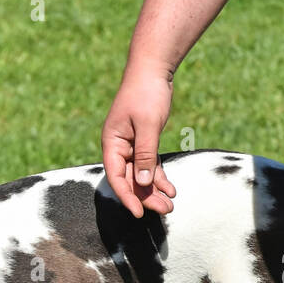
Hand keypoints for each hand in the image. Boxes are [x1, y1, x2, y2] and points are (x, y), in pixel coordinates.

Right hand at [101, 66, 177, 217]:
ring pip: (141, 175)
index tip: (138, 213)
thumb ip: (145, 154)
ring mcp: (131, 146)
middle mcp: (119, 148)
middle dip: (146, 197)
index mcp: (112, 143)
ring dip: (154, 190)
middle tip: (165, 211)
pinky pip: (150, 166)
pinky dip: (160, 177)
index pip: (116, 176)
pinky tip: (171, 190)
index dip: (127, 196)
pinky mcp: (143, 142)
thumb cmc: (146, 93)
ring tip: (170, 205)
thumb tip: (144, 182)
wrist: (152, 69)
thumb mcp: (148, 125)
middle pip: (130, 180)